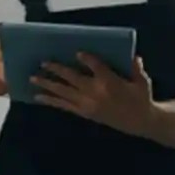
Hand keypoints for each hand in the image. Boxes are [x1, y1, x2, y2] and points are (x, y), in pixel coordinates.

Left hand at [31, 53, 154, 135]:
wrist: (140, 122)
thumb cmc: (142, 98)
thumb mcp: (142, 81)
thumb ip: (135, 67)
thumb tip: (133, 55)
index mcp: (110, 82)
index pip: (96, 66)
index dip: (86, 58)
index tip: (78, 52)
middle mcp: (95, 92)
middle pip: (73, 78)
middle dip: (57, 69)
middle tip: (42, 62)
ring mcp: (88, 104)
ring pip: (64, 92)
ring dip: (47, 85)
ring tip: (32, 79)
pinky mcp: (84, 113)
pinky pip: (64, 106)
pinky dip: (51, 101)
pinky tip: (38, 97)